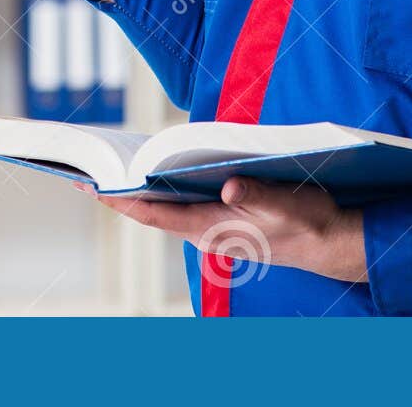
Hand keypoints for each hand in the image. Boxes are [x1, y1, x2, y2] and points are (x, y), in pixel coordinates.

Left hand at [86, 177, 367, 282]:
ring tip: (105, 168)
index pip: (155, 215)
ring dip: (134, 190)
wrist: (329, 242)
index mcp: (212, 228)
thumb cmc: (308, 222)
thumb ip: (260, 197)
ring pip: (162, 208)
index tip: (92, 187)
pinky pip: (178, 204)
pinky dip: (158, 188)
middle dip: (117, 192)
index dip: (122, 201)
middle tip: (82, 173)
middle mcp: (204, 229)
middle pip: (150, 211)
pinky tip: (148, 172)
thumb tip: (231, 187)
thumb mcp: (287, 206)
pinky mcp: (220, 218)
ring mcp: (210, 225)